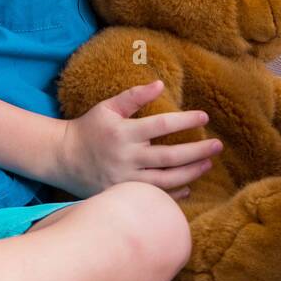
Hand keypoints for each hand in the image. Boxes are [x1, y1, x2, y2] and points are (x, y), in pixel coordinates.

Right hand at [54, 81, 222, 200]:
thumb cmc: (89, 128)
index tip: (204, 116)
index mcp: (124, 133)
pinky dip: (173, 194)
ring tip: (207, 164)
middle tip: (218, 145)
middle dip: (197, 151)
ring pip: (165, 181)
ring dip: (190, 173)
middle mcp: (126, 158)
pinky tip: (188, 186)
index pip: (162, 125)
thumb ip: (134, 96)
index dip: (185, 120)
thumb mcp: (108, 107)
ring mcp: (124, 180)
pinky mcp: (122, 195)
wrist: (63, 158)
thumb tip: (160, 83)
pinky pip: (153, 197)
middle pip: (169, 157)